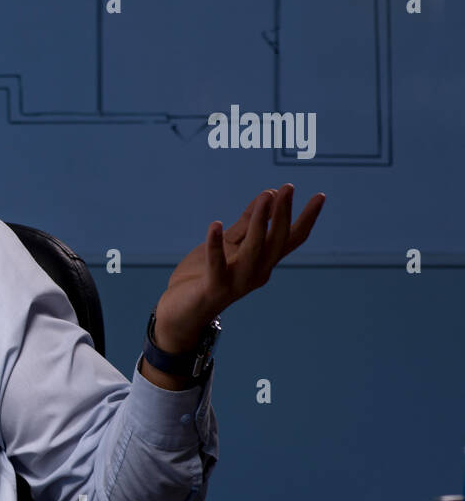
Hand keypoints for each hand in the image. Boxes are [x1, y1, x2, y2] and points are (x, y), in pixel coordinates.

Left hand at [154, 184, 325, 351]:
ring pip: (254, 249)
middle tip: (288, 188)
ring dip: (260, 221)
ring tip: (265, 196)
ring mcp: (237, 282)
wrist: (180, 313)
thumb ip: (246, 225)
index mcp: (262, 262)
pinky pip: (216, 264)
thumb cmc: (203, 276)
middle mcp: (256, 273)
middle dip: (283, 213)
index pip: (290, 239)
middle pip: (276, 241)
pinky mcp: (213, 288)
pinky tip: (215, 224)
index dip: (306, 219)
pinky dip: (215, 245)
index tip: (320, 196)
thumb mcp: (228, 245)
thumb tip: (266, 197)